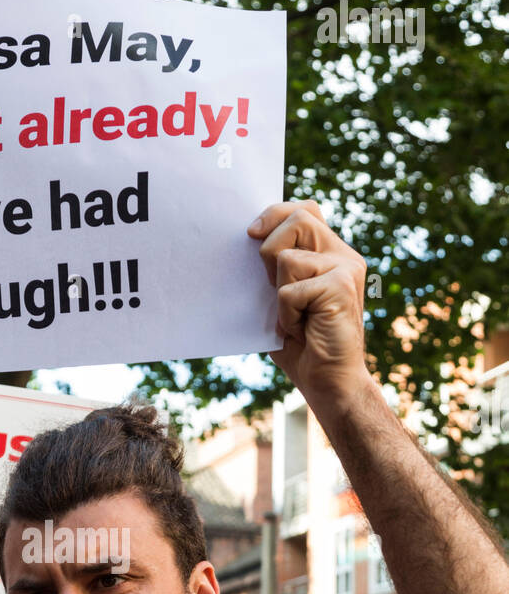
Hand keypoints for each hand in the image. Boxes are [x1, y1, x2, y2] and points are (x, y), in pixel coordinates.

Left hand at [247, 201, 368, 402]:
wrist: (330, 382)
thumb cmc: (303, 345)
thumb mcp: (283, 299)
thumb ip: (276, 269)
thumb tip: (248, 240)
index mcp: (332, 254)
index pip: (304, 210)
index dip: (275, 214)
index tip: (252, 233)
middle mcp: (343, 256)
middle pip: (298, 218)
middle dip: (271, 249)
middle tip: (272, 286)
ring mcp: (345, 269)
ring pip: (287, 258)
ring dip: (279, 293)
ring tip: (296, 317)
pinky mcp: (340, 288)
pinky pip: (288, 290)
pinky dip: (286, 316)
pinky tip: (302, 330)